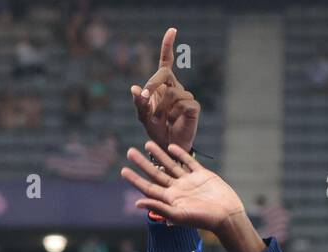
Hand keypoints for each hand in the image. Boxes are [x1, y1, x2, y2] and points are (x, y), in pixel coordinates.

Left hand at [120, 141, 242, 232]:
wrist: (226, 214)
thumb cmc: (202, 219)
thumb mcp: (178, 215)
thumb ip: (158, 207)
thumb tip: (137, 203)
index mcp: (169, 199)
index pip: (147, 187)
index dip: (135, 179)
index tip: (122, 170)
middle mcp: (176, 189)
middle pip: (155, 173)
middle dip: (142, 163)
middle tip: (129, 151)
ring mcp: (189, 181)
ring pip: (170, 165)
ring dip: (159, 155)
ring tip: (147, 143)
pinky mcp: (202, 175)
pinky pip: (189, 162)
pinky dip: (181, 154)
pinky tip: (171, 147)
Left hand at [131, 28, 199, 150]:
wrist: (167, 146)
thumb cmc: (156, 129)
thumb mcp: (143, 116)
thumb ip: (139, 103)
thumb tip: (134, 88)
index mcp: (163, 86)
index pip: (166, 62)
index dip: (168, 46)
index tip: (172, 30)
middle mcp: (176, 87)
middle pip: (164, 74)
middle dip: (152, 84)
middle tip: (144, 97)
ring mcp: (186, 96)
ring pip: (171, 93)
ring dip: (160, 109)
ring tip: (159, 120)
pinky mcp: (193, 107)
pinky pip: (181, 105)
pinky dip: (172, 115)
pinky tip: (172, 122)